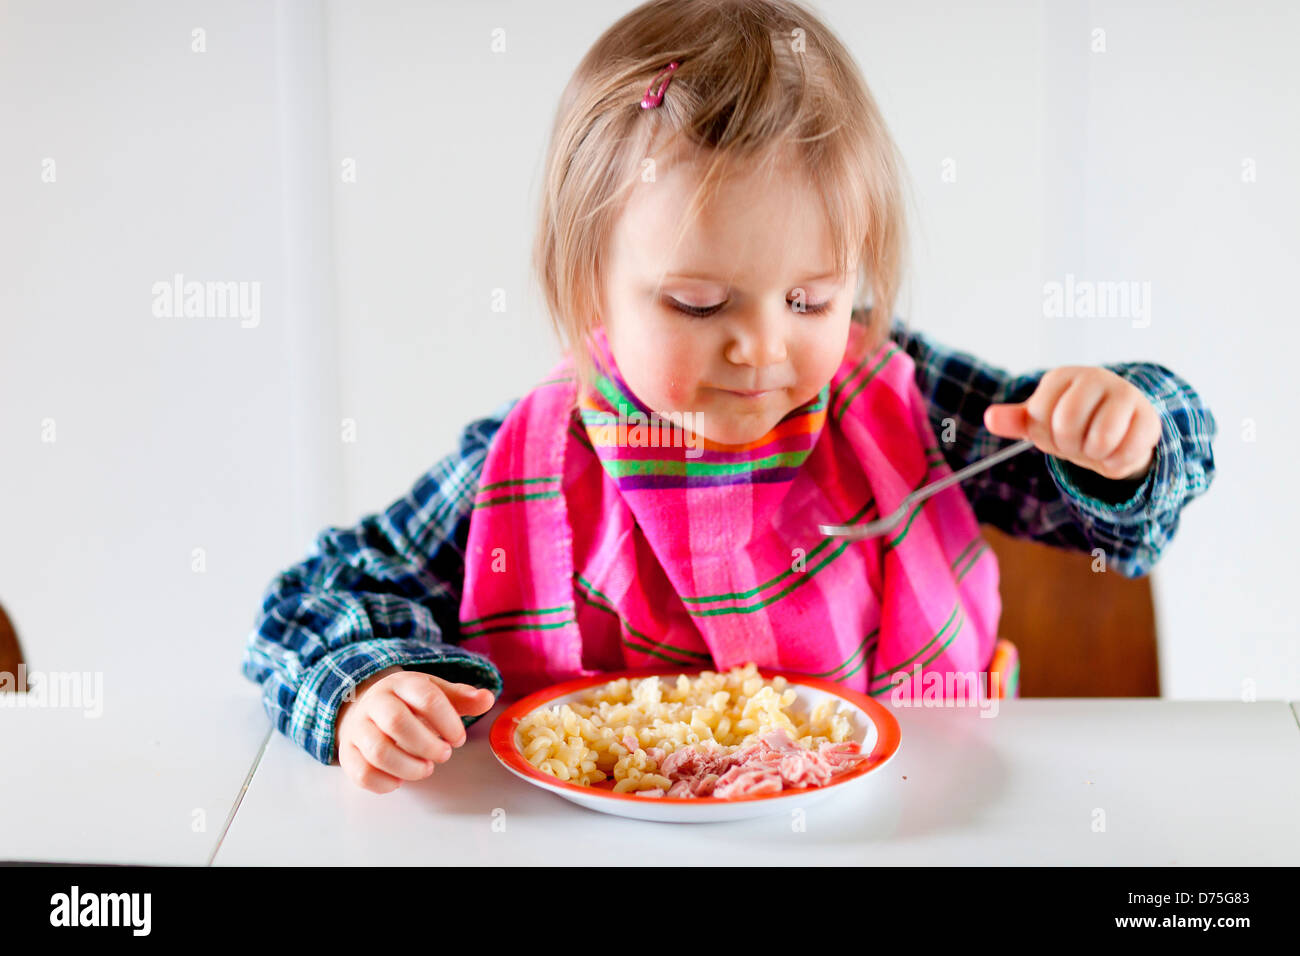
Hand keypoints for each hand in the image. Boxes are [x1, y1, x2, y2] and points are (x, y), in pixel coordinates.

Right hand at [336, 667, 495, 793]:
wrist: (363, 707)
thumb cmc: (408, 703)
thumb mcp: (435, 692)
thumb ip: (462, 697)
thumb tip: (487, 699)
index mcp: (402, 684)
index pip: (427, 698)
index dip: (448, 722)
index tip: (458, 739)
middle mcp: (376, 703)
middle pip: (398, 723)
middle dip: (427, 745)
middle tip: (444, 755)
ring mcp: (358, 728)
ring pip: (378, 751)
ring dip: (408, 767)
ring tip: (425, 769)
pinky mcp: (347, 752)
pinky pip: (361, 773)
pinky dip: (385, 782)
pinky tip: (401, 779)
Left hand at [983, 366, 1160, 481]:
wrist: (1116, 432)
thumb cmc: (1072, 423)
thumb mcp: (1039, 422)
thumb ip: (1014, 421)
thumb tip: (990, 419)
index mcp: (1062, 377)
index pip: (1040, 413)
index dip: (1045, 433)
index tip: (1054, 430)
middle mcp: (1095, 377)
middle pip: (1068, 423)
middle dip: (1068, 444)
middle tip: (1076, 442)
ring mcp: (1125, 395)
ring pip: (1100, 438)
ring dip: (1093, 454)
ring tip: (1095, 446)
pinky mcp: (1149, 418)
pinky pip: (1128, 451)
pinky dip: (1116, 462)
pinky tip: (1115, 452)